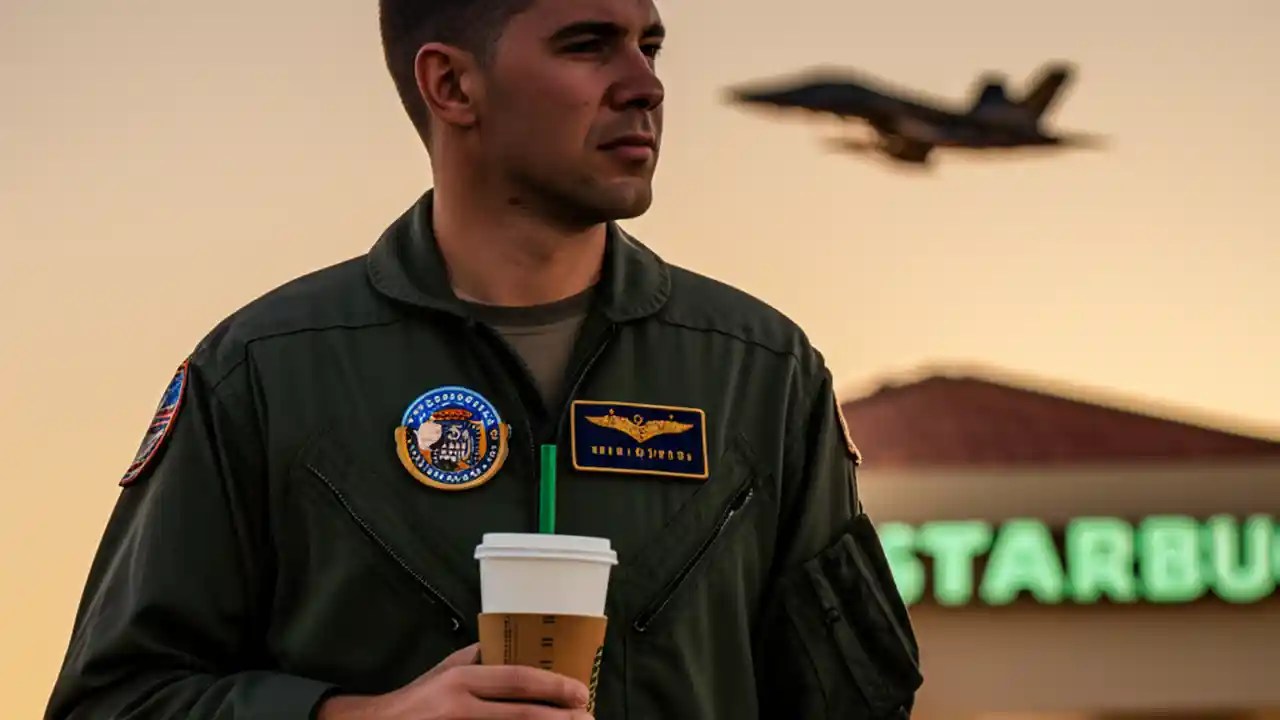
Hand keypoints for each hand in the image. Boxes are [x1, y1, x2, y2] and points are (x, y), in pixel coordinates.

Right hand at [316, 643, 593, 719]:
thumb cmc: (419, 697)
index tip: (580, 692)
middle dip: (559, 718)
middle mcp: (460, 708)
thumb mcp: (447, 669)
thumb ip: (480, 658)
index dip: (552, 686)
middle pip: (521, 715)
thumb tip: (519, 644)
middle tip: (588, 717)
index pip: (516, 680)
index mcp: (461, 681)